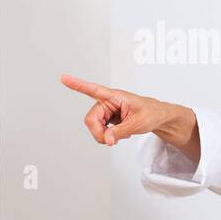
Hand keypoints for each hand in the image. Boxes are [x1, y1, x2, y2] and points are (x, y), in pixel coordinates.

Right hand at [61, 74, 177, 146]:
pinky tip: (118, 135)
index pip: (94, 90)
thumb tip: (107, 140)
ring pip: (94, 126)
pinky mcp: (107, 118)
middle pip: (91, 119)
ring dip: (104, 135)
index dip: (77, 85)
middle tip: (112, 142)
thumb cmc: (150, 113)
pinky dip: (108, 136)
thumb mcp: (137, 124)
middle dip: (99, 133)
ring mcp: (106, 110)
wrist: (157, 117)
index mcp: (115, 96)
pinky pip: (100, 130)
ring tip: (121, 136)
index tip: (63, 77)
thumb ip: (120, 132)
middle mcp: (107, 102)